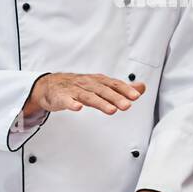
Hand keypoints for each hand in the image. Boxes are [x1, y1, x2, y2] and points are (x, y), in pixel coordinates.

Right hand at [24, 73, 145, 117]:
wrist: (50, 85)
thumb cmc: (79, 86)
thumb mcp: (101, 85)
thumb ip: (121, 88)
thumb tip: (142, 87)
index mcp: (98, 81)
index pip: (114, 84)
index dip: (125, 90)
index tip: (136, 96)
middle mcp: (87, 83)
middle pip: (103, 90)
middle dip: (116, 97)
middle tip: (127, 106)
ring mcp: (74, 90)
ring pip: (88, 96)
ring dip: (100, 102)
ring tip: (111, 110)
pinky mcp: (61, 97)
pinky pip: (66, 100)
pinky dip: (71, 103)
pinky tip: (77, 108)